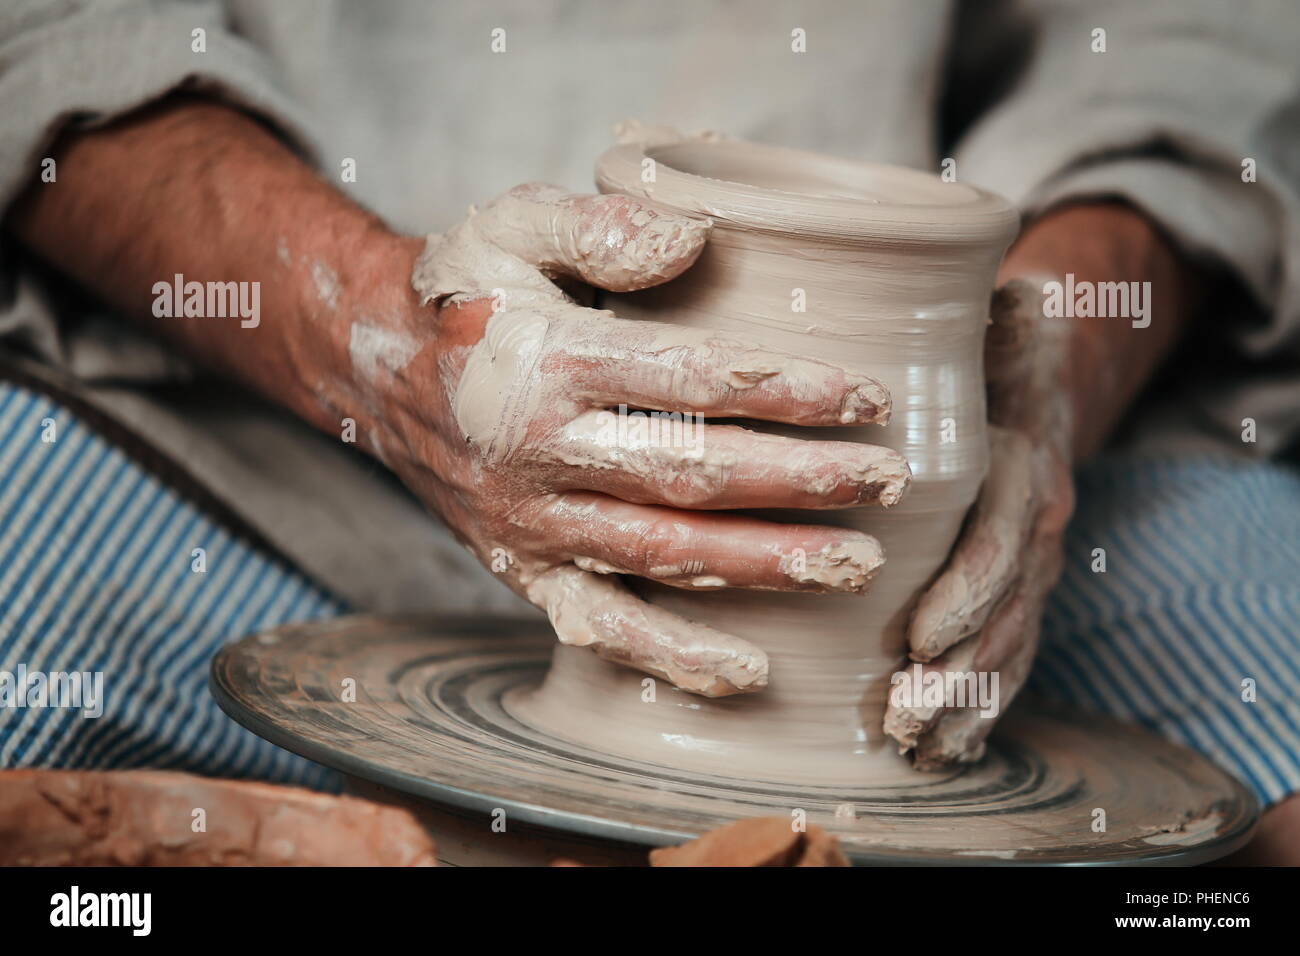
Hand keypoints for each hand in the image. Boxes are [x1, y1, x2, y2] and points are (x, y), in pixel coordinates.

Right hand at [364, 184, 910, 696]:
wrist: (377, 372)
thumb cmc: (466, 293)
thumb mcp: (510, 224)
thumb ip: (599, 225)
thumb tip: (698, 238)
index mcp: (545, 363)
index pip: (689, 382)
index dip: (787, 393)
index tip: (869, 396)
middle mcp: (539, 454)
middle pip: (693, 477)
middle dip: (801, 482)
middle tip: (890, 481)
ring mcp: (532, 525)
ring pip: (666, 555)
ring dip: (767, 564)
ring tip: (858, 565)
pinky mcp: (524, 570)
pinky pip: (600, 626)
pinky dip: (672, 657)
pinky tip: (748, 673)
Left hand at [884, 275, 1074, 767]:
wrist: (1044, 371)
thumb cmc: (997, 340)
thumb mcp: (997, 311)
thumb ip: (991, 311)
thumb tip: (1004, 294)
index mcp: (1025, 460)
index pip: (1005, 534)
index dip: (969, 589)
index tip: (921, 639)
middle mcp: (1039, 521)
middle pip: (1008, 608)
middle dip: (958, 670)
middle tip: (904, 718)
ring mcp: (1034, 563)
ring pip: (1010, 643)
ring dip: (967, 702)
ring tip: (919, 748)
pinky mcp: (1018, 587)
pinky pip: (1010, 654)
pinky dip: (983, 706)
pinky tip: (946, 749)